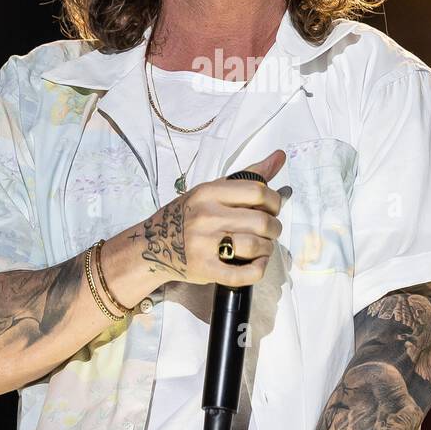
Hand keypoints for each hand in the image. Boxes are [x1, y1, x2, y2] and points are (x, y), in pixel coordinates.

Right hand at [138, 149, 285, 287]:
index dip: (274, 202)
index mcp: (209, 193)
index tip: (272, 209)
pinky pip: (242, 273)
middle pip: (261, 221)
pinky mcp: (205, 268)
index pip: (258, 192)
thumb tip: (280, 156)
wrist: (151, 245)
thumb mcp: (212, 190)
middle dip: (274, 228)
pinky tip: (256, 263)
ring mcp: (205, 243)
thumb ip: (248, 176)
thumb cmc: (187, 216)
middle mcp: (207, 216)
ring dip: (268, 248)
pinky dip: (258, 269)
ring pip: (256, 246)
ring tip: (262, 247)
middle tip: (269, 231)